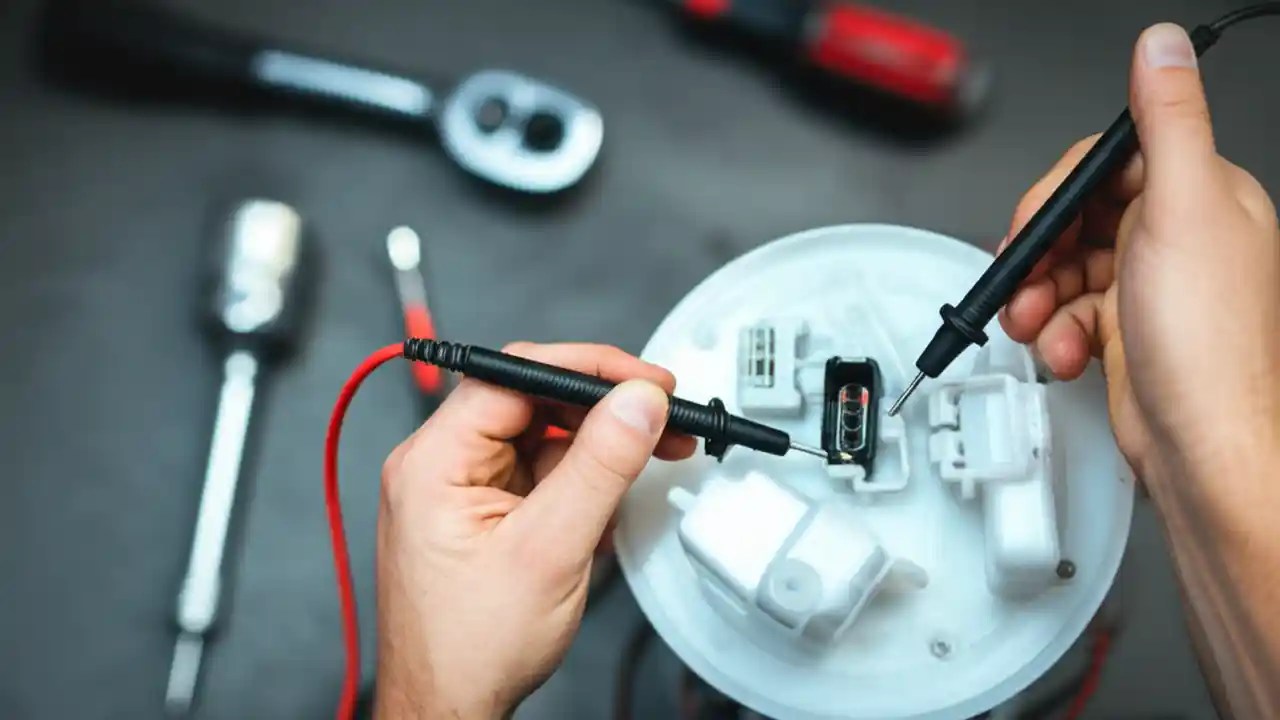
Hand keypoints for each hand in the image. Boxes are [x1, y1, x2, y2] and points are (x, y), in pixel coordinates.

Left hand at [373, 343, 695, 718]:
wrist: (448, 710)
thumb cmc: (469, 649)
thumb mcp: (550, 549)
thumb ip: (599, 467)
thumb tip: (637, 403)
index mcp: (433, 461)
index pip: (513, 374)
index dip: (586, 369)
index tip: (644, 381)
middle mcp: (440, 465)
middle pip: (531, 400)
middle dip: (602, 408)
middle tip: (661, 415)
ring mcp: (462, 490)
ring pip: (542, 437)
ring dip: (599, 445)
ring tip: (654, 453)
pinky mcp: (484, 513)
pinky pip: (541, 473)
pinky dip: (583, 479)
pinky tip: (614, 494)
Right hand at [998, 23, 1279, 482]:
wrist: (1203, 448)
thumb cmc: (1208, 346)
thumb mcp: (1183, 210)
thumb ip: (1168, 120)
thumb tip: (1162, 46)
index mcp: (1204, 195)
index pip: (1110, 162)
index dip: (1062, 192)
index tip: (1039, 221)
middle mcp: (1179, 237)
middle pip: (1078, 216)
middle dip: (1040, 252)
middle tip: (1026, 276)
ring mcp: (1150, 286)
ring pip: (1065, 267)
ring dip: (1038, 297)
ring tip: (1038, 322)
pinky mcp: (1124, 328)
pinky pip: (1068, 313)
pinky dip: (1054, 332)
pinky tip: (1066, 349)